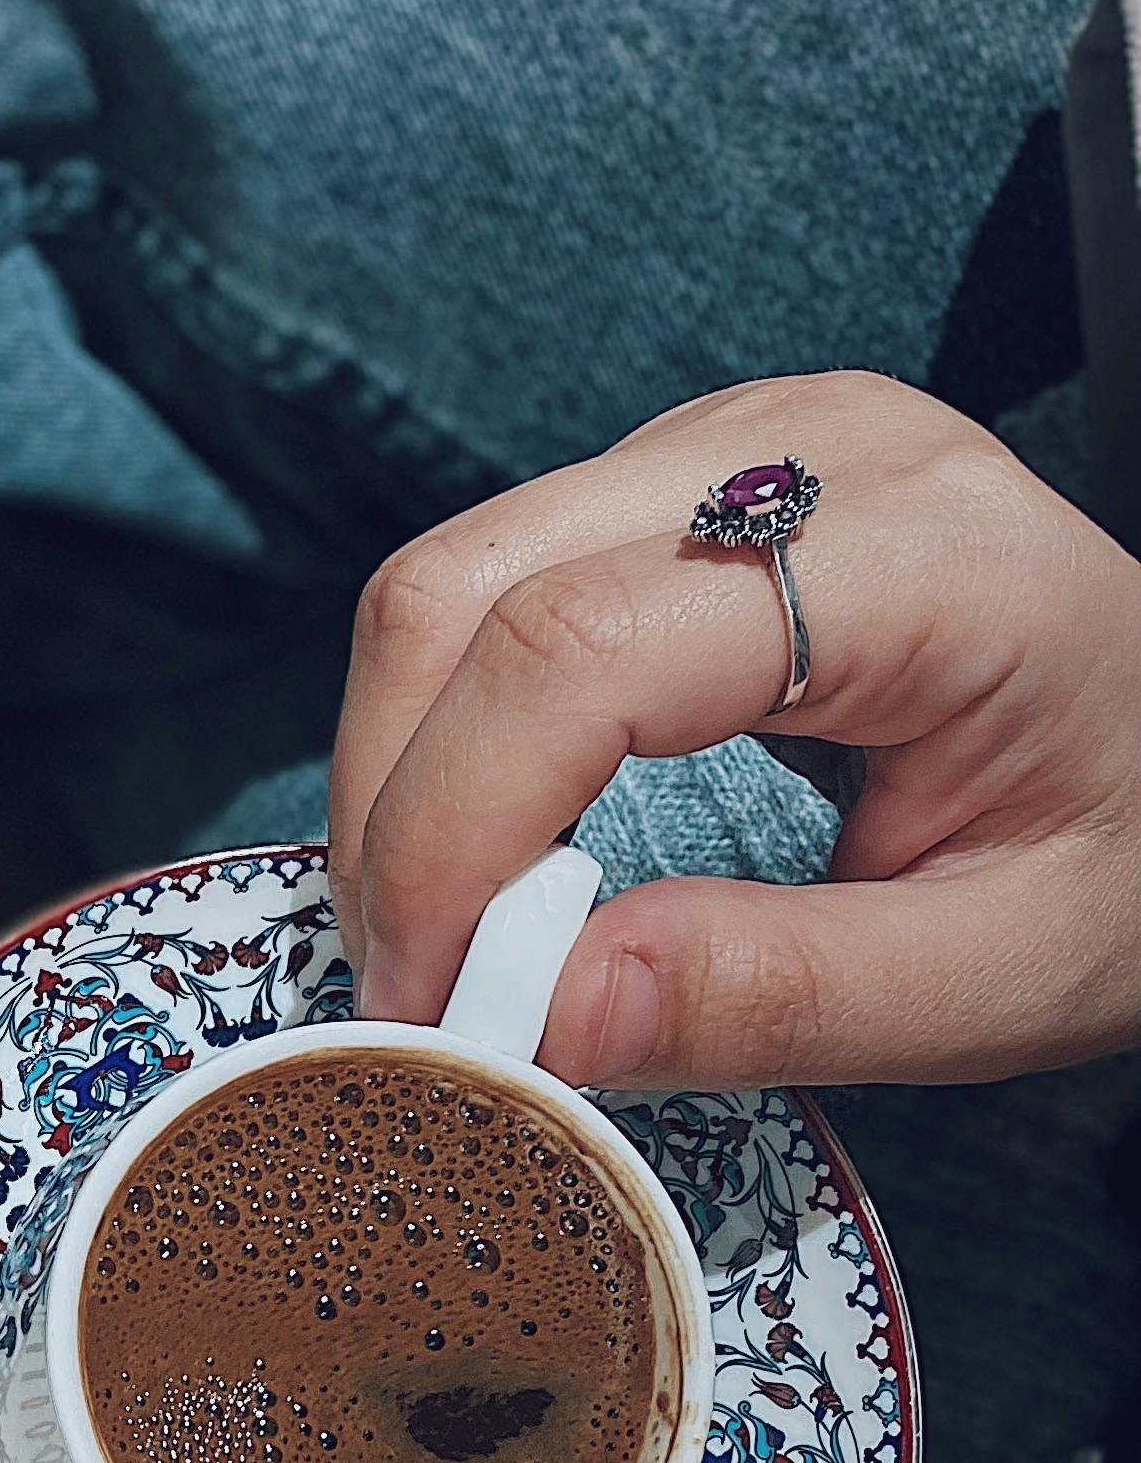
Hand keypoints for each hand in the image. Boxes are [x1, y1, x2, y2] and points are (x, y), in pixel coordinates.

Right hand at [329, 374, 1140, 1090]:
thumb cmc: (1139, 852)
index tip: (435, 1002)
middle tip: (422, 992)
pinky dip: (449, 734)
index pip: (580, 648)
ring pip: (449, 580)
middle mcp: (800, 450)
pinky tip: (495, 850)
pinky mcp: (682, 486)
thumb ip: (783, 996)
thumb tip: (546, 1013)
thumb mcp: (1008, 974)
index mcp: (916, 549)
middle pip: (465, 589)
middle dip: (395, 809)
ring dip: (406, 774)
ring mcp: (731, 449)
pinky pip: (492, 589)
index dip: (454, 830)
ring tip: (454, 935)